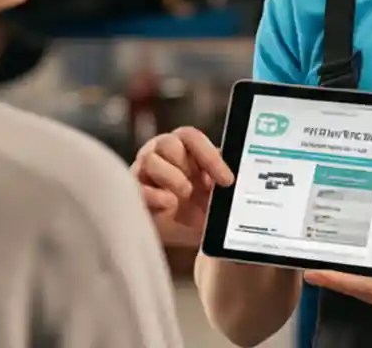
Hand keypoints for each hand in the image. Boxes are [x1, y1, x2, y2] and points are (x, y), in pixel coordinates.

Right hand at [131, 126, 234, 246]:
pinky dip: (156, 196)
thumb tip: (238, 178)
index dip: (210, 156)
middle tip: (196, 188)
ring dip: (172, 179)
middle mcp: (160, 152)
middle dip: (185, 166)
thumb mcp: (217, 194)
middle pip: (168, 143)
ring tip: (183, 196)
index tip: (227, 180)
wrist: (181, 234)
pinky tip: (169, 205)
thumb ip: (224, 181)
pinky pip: (138, 186)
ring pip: (150, 160)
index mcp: (183, 146)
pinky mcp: (133, 191)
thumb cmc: (201, 207)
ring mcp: (143, 170)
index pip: (191, 137)